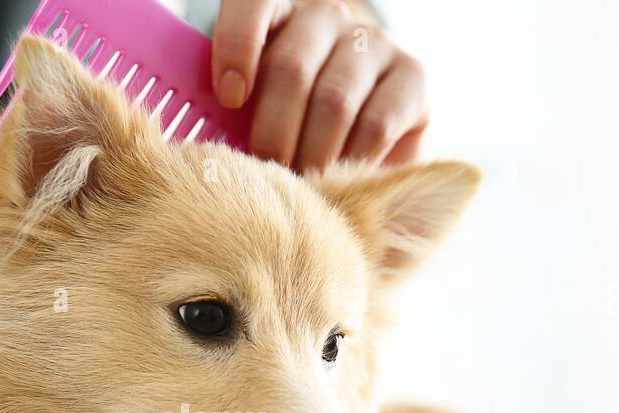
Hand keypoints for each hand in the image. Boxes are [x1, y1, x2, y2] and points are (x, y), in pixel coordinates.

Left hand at [211, 0, 428, 170]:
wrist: (365, 146)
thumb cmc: (294, 130)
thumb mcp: (256, 111)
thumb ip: (234, 110)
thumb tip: (204, 133)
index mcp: (280, 14)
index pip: (254, 4)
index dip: (237, 47)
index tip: (229, 98)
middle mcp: (328, 17)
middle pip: (291, 66)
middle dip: (271, 131)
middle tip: (263, 174)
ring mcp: (375, 43)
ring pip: (333, 100)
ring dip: (310, 154)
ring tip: (299, 188)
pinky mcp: (413, 78)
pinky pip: (376, 124)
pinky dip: (351, 161)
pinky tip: (338, 180)